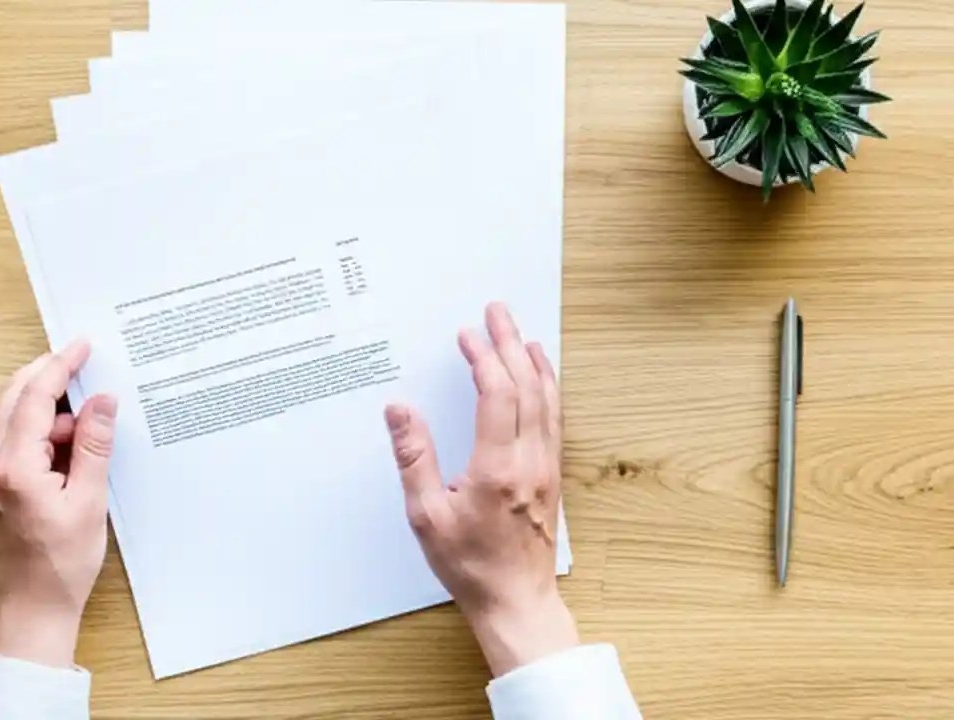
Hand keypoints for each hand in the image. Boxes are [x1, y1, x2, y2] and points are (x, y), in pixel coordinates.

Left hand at [0, 341, 117, 667]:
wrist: (29, 609)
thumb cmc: (60, 565)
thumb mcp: (89, 500)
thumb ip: (93, 444)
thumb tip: (101, 401)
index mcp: (11, 466)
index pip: (34, 396)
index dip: (60, 366)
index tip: (82, 346)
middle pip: (14, 397)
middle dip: (50, 378)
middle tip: (84, 366)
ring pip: (11, 417)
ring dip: (46, 410)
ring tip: (85, 427)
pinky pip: (8, 439)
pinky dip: (36, 431)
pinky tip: (65, 445)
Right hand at [385, 303, 577, 676]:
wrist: (516, 602)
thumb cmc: (469, 564)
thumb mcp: (426, 516)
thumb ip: (413, 458)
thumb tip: (399, 410)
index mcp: (497, 468)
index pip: (496, 395)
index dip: (484, 358)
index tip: (468, 335)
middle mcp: (530, 461)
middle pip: (527, 386)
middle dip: (510, 343)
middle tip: (497, 312)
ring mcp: (547, 467)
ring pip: (547, 399)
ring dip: (533, 361)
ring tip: (521, 333)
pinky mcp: (553, 476)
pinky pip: (554, 418)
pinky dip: (548, 387)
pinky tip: (541, 376)